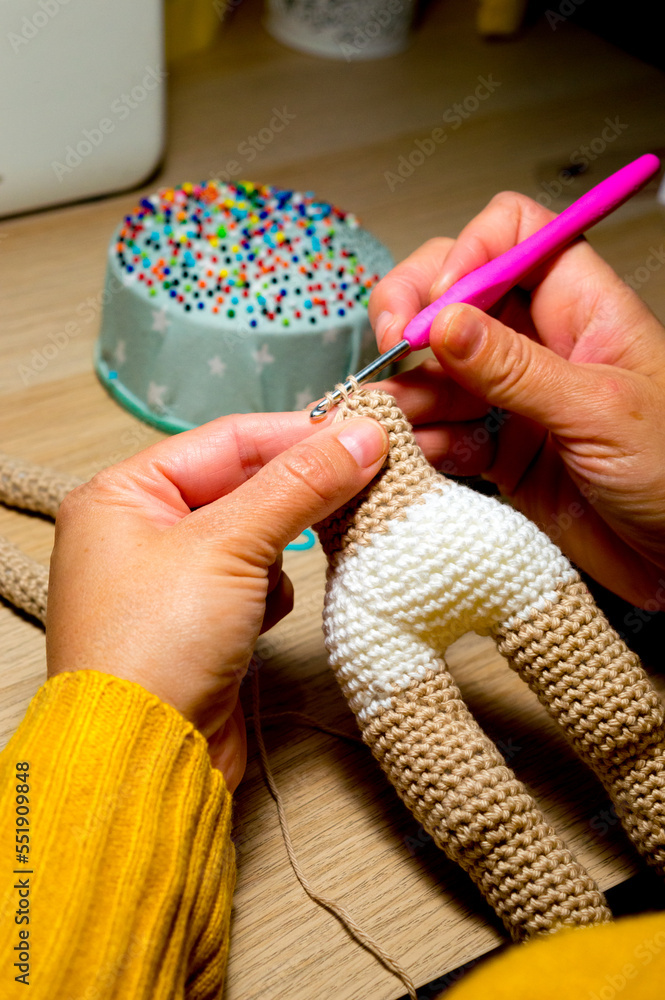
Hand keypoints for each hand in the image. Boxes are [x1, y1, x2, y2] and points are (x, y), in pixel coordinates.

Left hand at [46, 411, 387, 790]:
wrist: (144, 759)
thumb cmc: (155, 645)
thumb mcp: (228, 545)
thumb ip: (299, 485)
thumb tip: (361, 433)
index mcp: (125, 495)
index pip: (226, 441)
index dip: (297, 434)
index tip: (362, 430)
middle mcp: (141, 531)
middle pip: (241, 486)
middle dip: (297, 494)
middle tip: (364, 479)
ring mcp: (171, 581)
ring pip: (255, 537)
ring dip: (280, 552)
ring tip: (279, 574)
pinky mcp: (200, 624)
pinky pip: (253, 583)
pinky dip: (270, 594)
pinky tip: (263, 617)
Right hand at [369, 191, 664, 608]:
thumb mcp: (599, 410)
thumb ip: (516, 368)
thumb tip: (445, 321)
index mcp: (583, 308)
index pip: (514, 234)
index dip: (468, 252)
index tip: (438, 302)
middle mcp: (543, 343)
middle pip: (459, 294)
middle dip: (416, 314)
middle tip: (392, 348)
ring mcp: (518, 397)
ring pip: (441, 368)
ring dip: (409, 388)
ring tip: (391, 416)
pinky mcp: (502, 450)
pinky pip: (447, 431)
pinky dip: (425, 439)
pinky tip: (419, 453)